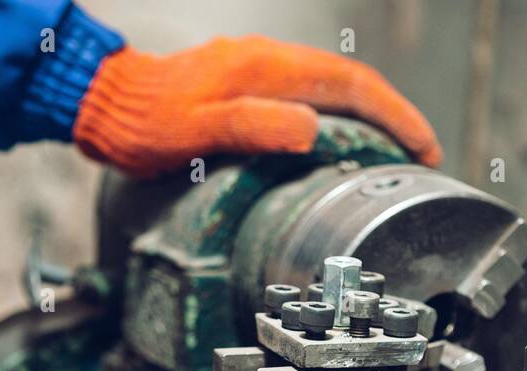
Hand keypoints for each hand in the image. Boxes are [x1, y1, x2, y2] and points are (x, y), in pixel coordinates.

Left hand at [73, 35, 440, 177]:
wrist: (103, 103)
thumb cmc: (144, 124)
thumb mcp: (197, 132)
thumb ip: (254, 127)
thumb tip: (311, 130)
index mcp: (266, 69)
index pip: (352, 87)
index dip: (395, 117)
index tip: (423, 149)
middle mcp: (268, 60)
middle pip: (351, 82)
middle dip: (394, 116)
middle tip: (421, 154)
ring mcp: (256, 69)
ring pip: (331, 87)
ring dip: (369, 115)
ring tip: (391, 150)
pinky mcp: (244, 83)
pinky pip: (307, 93)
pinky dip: (337, 115)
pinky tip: (338, 139)